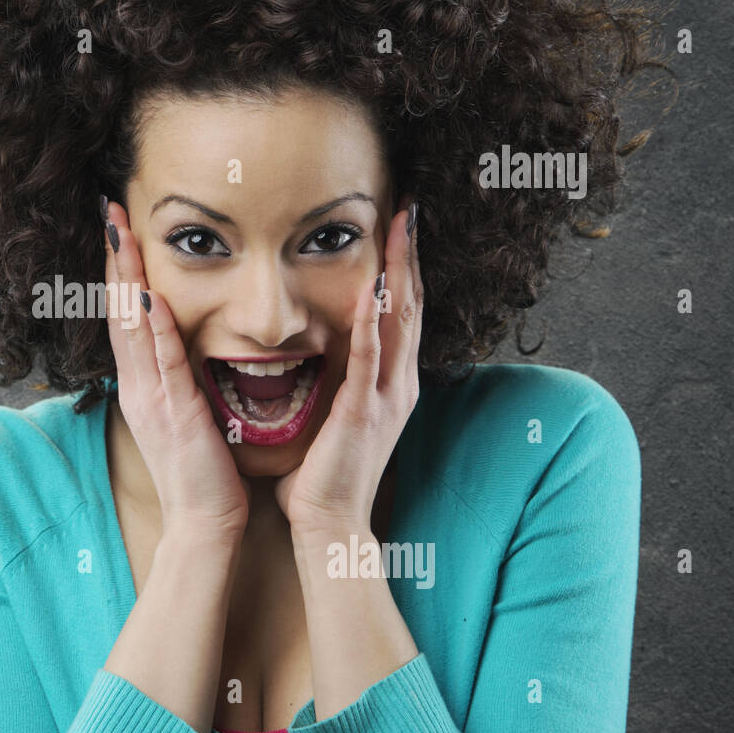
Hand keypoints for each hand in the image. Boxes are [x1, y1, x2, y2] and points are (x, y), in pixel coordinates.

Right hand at [102, 198, 249, 541]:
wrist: (203, 523)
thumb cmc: (204, 472)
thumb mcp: (188, 415)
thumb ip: (180, 379)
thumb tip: (183, 346)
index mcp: (143, 385)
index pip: (126, 316)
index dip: (120, 270)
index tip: (119, 228)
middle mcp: (138, 386)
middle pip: (118, 309)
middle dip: (115, 258)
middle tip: (110, 210)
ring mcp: (149, 398)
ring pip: (131, 326)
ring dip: (125, 276)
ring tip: (121, 233)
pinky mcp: (172, 413)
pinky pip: (160, 362)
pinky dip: (153, 327)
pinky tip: (149, 294)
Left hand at [275, 202, 422, 536]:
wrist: (330, 523)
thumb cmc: (325, 473)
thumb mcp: (339, 414)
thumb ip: (340, 380)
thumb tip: (324, 348)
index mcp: (389, 383)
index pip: (400, 313)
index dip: (402, 268)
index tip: (399, 227)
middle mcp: (397, 384)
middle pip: (409, 305)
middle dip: (410, 255)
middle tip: (410, 209)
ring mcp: (385, 397)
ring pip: (398, 321)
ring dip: (399, 272)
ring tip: (401, 229)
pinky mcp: (362, 411)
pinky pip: (369, 359)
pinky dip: (371, 323)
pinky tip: (372, 290)